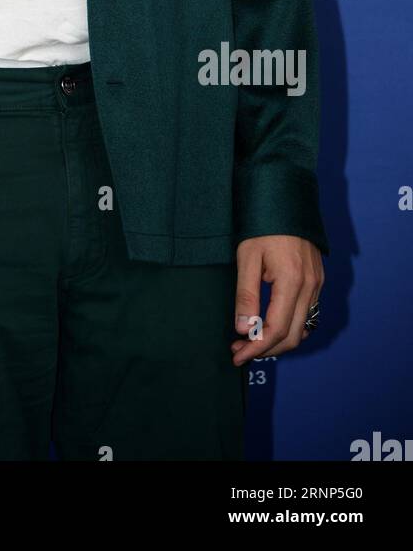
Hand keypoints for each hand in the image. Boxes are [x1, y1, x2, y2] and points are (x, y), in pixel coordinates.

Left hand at [231, 234, 323, 365]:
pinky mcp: (318, 280)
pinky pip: (308, 315)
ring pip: (302, 328)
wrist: (286, 198)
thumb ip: (246, 295)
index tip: (237, 356)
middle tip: (240, 351)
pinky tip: (270, 326)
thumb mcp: (247, 257)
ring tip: (251, 341)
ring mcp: (317, 284)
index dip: (256, 348)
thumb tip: (243, 329)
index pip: (276, 330)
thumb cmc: (263, 225)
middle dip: (266, 350)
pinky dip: (290, 327)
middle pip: (293, 336)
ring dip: (278, 341)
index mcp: (292, 281)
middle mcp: (310, 287)